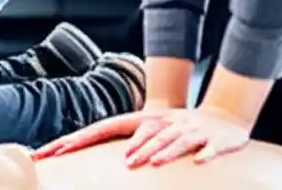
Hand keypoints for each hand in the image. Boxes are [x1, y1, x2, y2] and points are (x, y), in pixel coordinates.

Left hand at [32, 106, 251, 165]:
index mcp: (140, 120)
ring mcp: (187, 129)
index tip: (60, 150)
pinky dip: (204, 154)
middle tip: (119, 163)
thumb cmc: (175, 129)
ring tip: (146, 162)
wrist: (221, 118)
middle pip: (143, 134)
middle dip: (131, 148)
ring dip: (159, 150)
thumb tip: (89, 155)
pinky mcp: (212, 139)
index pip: (105, 128)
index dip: (83, 138)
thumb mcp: (147, 131)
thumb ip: (121, 143)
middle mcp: (162, 122)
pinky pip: (208, 148)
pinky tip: (198, 162)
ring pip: (172, 139)